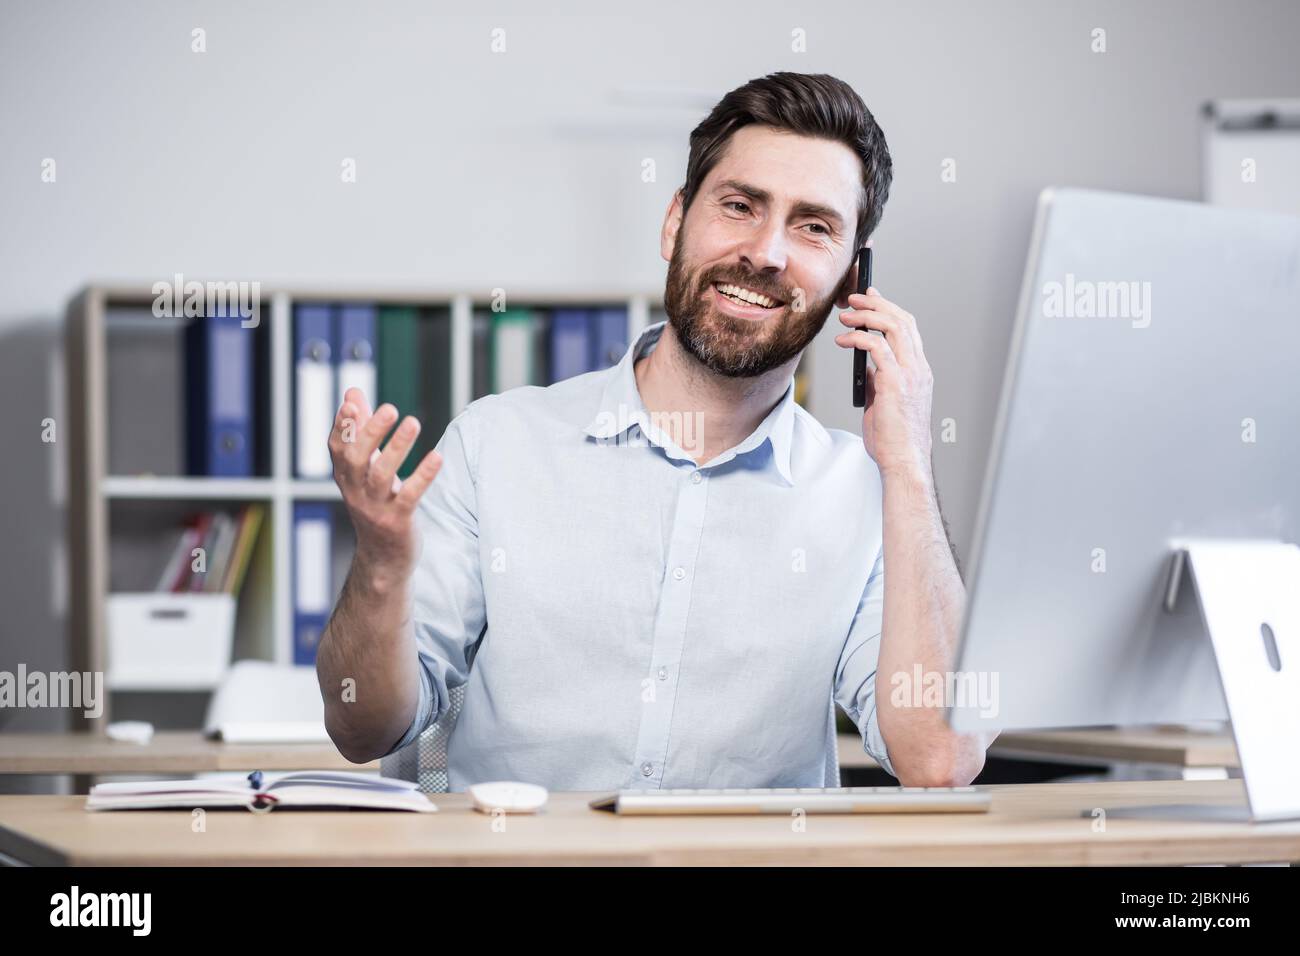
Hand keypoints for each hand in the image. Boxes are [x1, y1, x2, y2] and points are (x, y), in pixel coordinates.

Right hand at [329, 387, 442, 584]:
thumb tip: (352, 393)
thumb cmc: (375, 502)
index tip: (351, 404)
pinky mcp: (397, 522)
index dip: (342, 426)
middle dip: (370, 432)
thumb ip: (359, 429)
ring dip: (397, 448)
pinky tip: (437, 457)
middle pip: (357, 459)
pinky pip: (409, 497)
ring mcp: (375, 507)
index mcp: (346, 475)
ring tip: (413, 422)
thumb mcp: (364, 468)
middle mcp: (355, 490)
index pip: (338, 447)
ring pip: (381, 476)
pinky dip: (422, 476)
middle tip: (390, 408)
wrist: (382, 558)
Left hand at [834, 288, 933, 479]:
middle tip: (855, 298)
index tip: (872, 299)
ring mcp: (910, 374)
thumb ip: (880, 381)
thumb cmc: (894, 438)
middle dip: (877, 304)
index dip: (890, 309)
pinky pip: (877, 347)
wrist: (903, 460)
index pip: (909, 329)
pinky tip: (843, 340)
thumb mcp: (886, 402)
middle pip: (903, 320)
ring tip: (846, 315)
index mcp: (919, 371)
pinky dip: (858, 337)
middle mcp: (919, 368)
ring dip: (867, 315)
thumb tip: (866, 367)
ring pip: (893, 327)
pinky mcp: (896, 382)